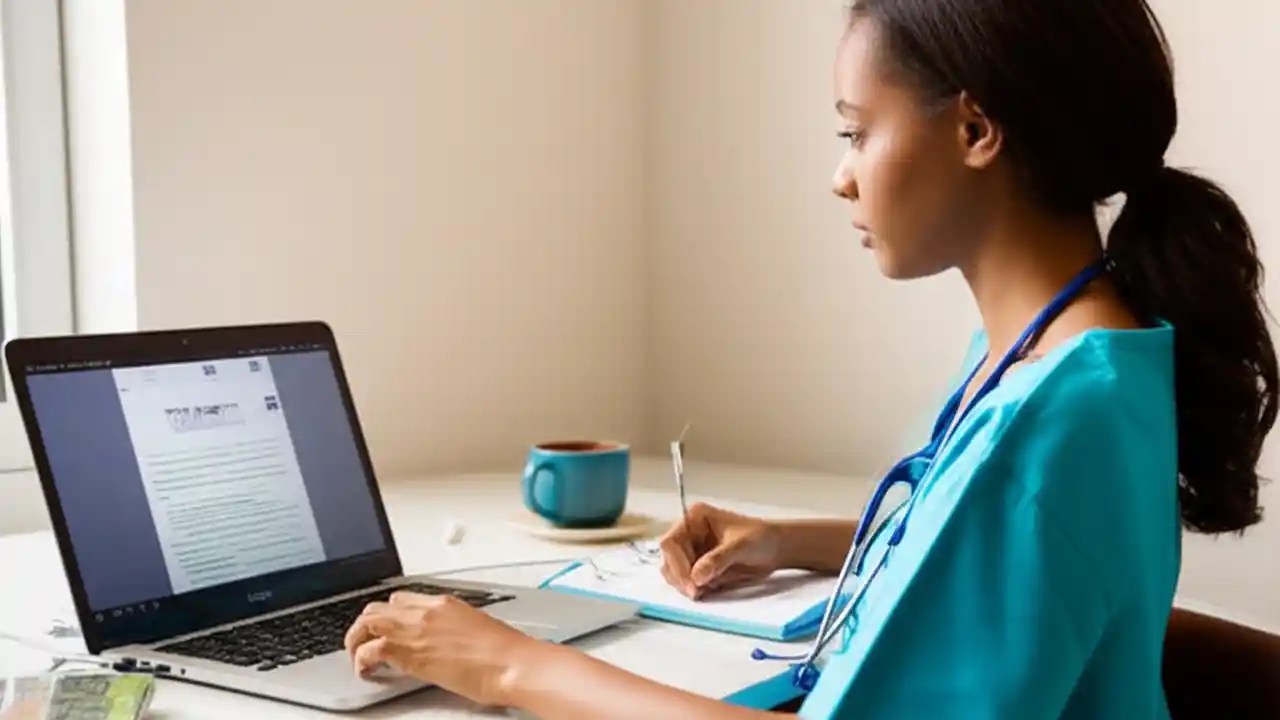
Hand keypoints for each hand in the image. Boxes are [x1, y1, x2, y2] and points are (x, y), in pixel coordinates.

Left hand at [343, 591, 539, 706]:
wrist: (512, 663)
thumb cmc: (506, 654)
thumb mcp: (477, 631)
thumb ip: (455, 631)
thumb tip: (447, 644)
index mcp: (445, 603)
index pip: (402, 599)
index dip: (388, 615)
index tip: (385, 628)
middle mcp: (426, 610)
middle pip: (379, 606)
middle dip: (366, 624)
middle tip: (363, 642)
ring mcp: (416, 628)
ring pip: (368, 621)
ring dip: (357, 639)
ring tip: (357, 656)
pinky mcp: (408, 651)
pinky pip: (369, 649)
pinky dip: (361, 660)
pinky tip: (365, 671)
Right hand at [658, 502, 782, 599]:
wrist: (775, 549)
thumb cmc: (760, 538)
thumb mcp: (740, 546)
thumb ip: (718, 559)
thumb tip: (697, 576)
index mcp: (694, 519)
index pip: (671, 542)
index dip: (677, 564)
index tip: (691, 583)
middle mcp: (688, 534)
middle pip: (668, 560)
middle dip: (681, 578)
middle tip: (697, 593)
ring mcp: (692, 553)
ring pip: (674, 574)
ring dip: (687, 585)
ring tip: (708, 589)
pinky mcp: (698, 569)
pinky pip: (687, 583)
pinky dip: (695, 590)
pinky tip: (711, 589)